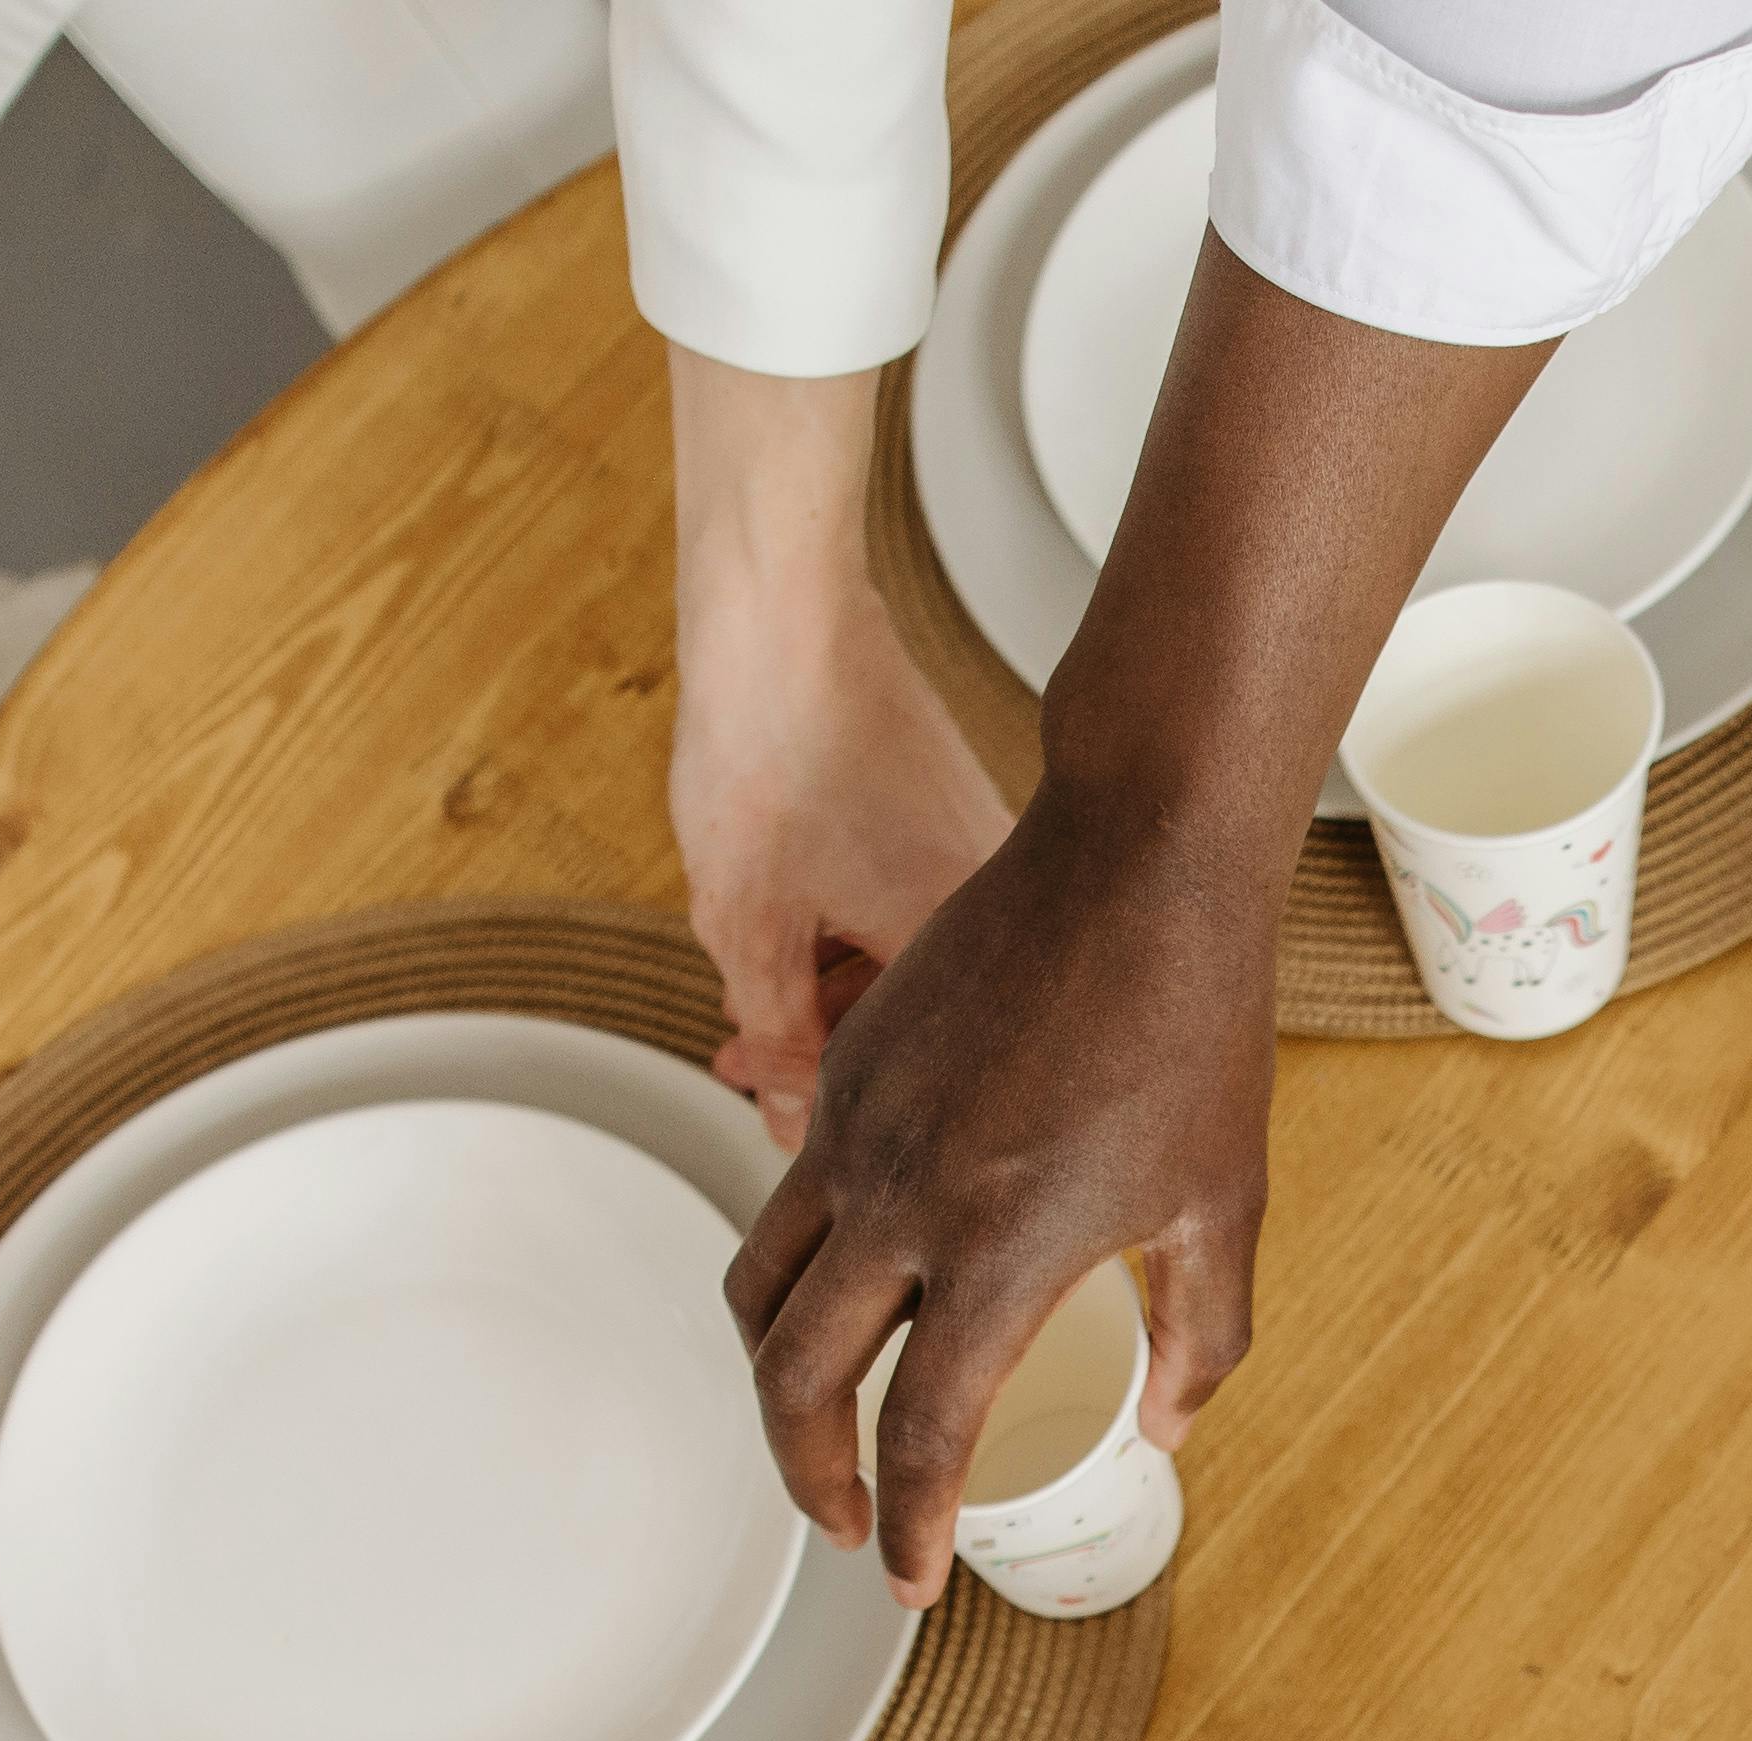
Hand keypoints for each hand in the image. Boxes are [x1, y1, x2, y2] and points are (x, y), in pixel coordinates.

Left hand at [667, 350, 1011, 1160]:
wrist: (781, 616)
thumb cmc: (771, 747)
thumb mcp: (747, 926)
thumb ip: (776, 1035)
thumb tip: (791, 1109)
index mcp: (965, 957)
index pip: (911, 1086)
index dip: (826, 1111)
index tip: (770, 1105)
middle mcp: (1004, 914)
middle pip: (926, 1033)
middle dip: (827, 1049)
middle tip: (747, 1050)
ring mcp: (992, 860)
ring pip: (924, 971)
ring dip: (841, 989)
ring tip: (758, 979)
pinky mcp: (967, 819)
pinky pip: (925, 908)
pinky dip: (864, 928)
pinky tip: (801, 916)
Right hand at [724, 784, 1275, 1598]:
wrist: (1135, 864)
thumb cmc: (1197, 1032)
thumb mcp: (1224, 1203)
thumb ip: (1200, 1336)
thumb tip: (1163, 1429)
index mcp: (1000, 1251)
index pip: (924, 1433)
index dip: (910, 1528)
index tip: (908, 1581)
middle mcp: (903, 1201)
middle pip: (798, 1380)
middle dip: (807, 1476)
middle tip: (844, 1524)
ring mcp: (857, 1131)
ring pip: (761, 1288)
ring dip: (773, 1379)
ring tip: (814, 1425)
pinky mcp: (845, 1072)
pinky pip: (787, 1199)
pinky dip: (793, 1272)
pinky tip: (848, 1292)